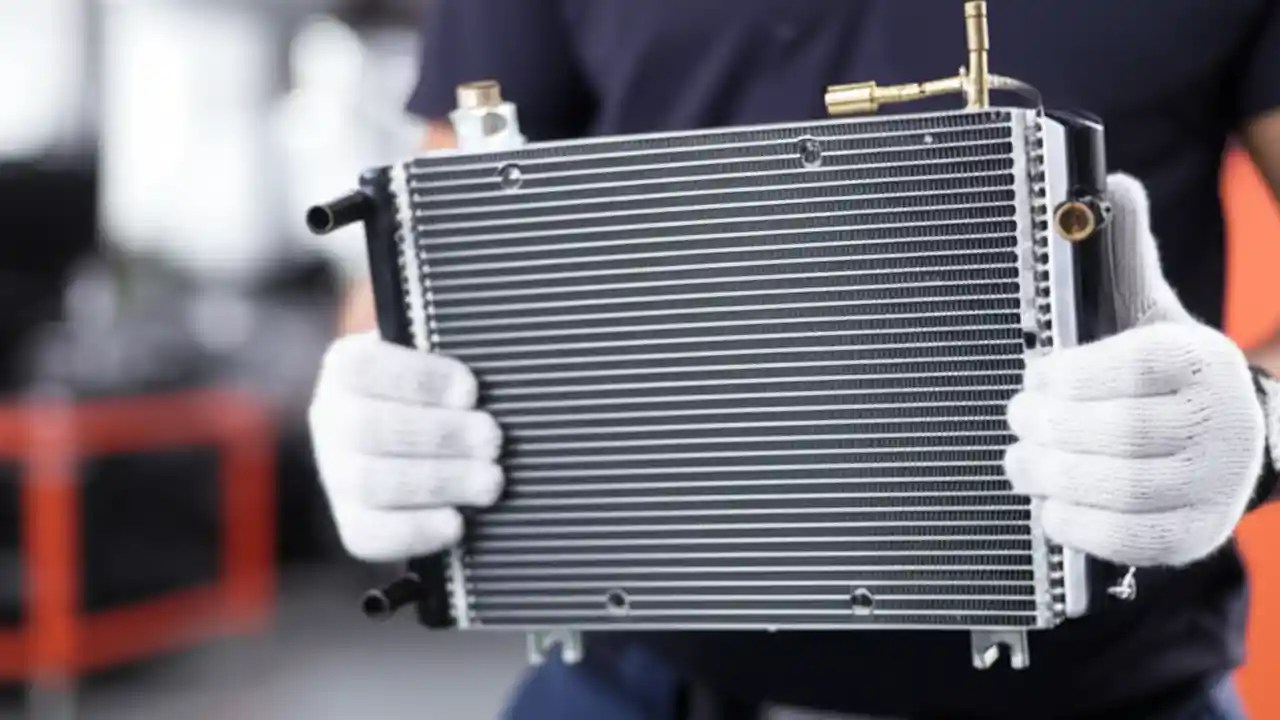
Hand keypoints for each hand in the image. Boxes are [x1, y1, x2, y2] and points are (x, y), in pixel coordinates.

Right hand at [309, 333, 503, 561]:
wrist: (421, 436)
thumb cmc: (441, 392)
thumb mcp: (440, 362)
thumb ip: (452, 357)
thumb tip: (475, 388)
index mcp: (347, 367)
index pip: (363, 367)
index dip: (419, 380)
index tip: (470, 391)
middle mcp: (331, 419)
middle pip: (368, 429)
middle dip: (440, 436)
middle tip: (492, 440)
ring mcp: (336, 473)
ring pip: (370, 483)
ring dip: (440, 482)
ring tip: (490, 480)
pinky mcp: (351, 520)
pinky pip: (367, 536)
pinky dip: (416, 531)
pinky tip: (457, 523)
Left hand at [1004, 174, 1264, 566]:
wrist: (1223, 438)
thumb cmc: (1161, 372)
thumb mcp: (1148, 311)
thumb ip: (1122, 256)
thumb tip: (1107, 180)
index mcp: (1200, 360)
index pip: (1137, 364)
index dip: (1073, 374)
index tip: (1036, 372)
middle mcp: (1220, 423)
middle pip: (1122, 434)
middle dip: (1049, 427)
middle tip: (1017, 419)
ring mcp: (1212, 485)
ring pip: (1121, 488)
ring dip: (1053, 475)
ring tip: (1021, 461)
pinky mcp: (1192, 534)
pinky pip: (1127, 541)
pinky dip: (1076, 523)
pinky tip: (1050, 504)